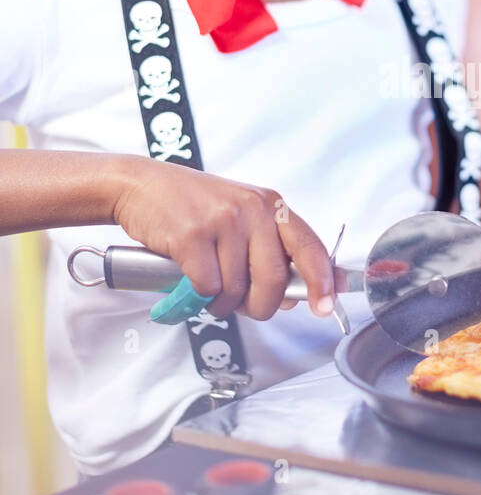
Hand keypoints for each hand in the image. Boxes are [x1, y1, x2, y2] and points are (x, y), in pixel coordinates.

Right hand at [110, 157, 334, 320]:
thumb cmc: (191, 205)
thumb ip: (267, 250)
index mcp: (270, 205)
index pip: (309, 246)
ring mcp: (222, 221)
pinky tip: (189, 283)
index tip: (326, 305)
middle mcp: (252, 209)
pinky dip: (198, 297)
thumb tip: (291, 295)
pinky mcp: (192, 236)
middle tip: (247, 308)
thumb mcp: (239, 216)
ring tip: (210, 291)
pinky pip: (207, 287)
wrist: (141, 185)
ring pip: (236, 289)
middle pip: (274, 279)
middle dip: (261, 306)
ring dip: (223, 305)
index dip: (322, 280)